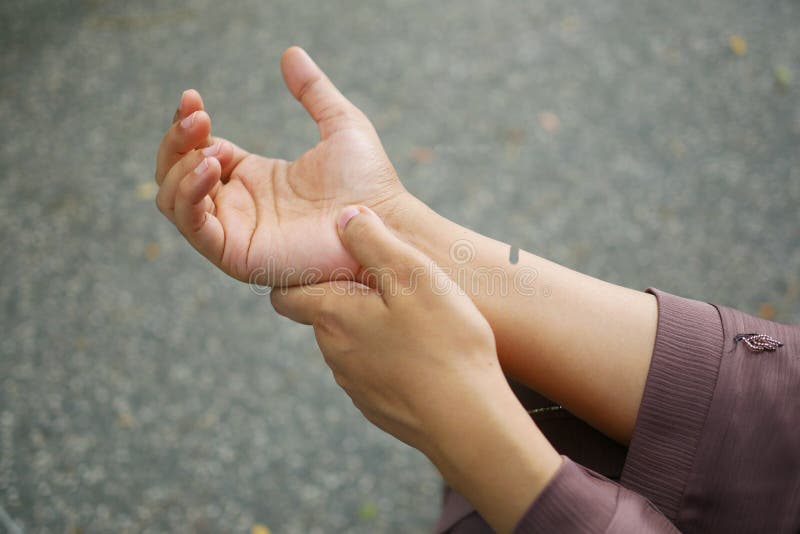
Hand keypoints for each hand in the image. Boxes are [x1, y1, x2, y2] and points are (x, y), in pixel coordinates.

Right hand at [154, 47, 409, 284]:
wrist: (384, 221)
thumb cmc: (369, 182)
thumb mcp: (340, 124)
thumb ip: (313, 91)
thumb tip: (291, 53)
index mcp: (254, 179)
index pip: (199, 150)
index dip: (187, 125)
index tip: (194, 98)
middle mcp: (240, 206)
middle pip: (175, 175)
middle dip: (176, 142)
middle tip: (198, 117)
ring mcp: (237, 231)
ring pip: (174, 202)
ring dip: (179, 169)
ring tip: (211, 148)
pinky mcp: (237, 255)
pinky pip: (194, 229)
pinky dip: (190, 196)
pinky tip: (212, 168)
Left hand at [270, 205, 501, 451]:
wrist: (466, 421)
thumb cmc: (443, 342)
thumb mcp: (413, 274)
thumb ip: (373, 241)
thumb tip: (344, 218)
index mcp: (332, 317)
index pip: (285, 294)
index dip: (300, 274)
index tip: (331, 262)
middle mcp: (333, 353)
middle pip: (324, 315)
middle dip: (348, 297)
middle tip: (392, 284)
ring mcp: (354, 385)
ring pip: (351, 343)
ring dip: (371, 327)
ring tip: (416, 320)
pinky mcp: (377, 406)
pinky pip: (374, 371)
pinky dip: (390, 357)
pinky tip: (425, 355)